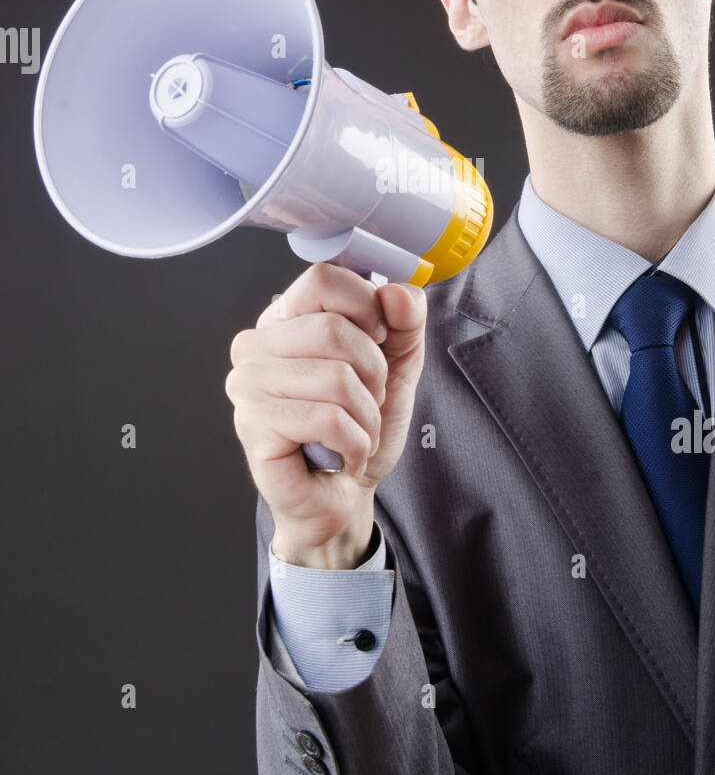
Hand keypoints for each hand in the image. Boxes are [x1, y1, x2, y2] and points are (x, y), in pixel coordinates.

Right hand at [225, 262, 426, 565]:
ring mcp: (248, 385)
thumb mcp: (397, 365)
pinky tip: (343, 454)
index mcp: (286, 319)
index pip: (323, 278)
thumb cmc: (358, 427)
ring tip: (356, 431)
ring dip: (366, 416)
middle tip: (367, 400)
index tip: (379, 338)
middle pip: (333, 329)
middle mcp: (257, 345)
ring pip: (335, 377)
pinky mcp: (253, 425)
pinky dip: (355, 443)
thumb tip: (398, 293)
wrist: (342, 496)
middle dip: (373, 373)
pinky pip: (327, 419)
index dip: (366, 307)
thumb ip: (406, 320)